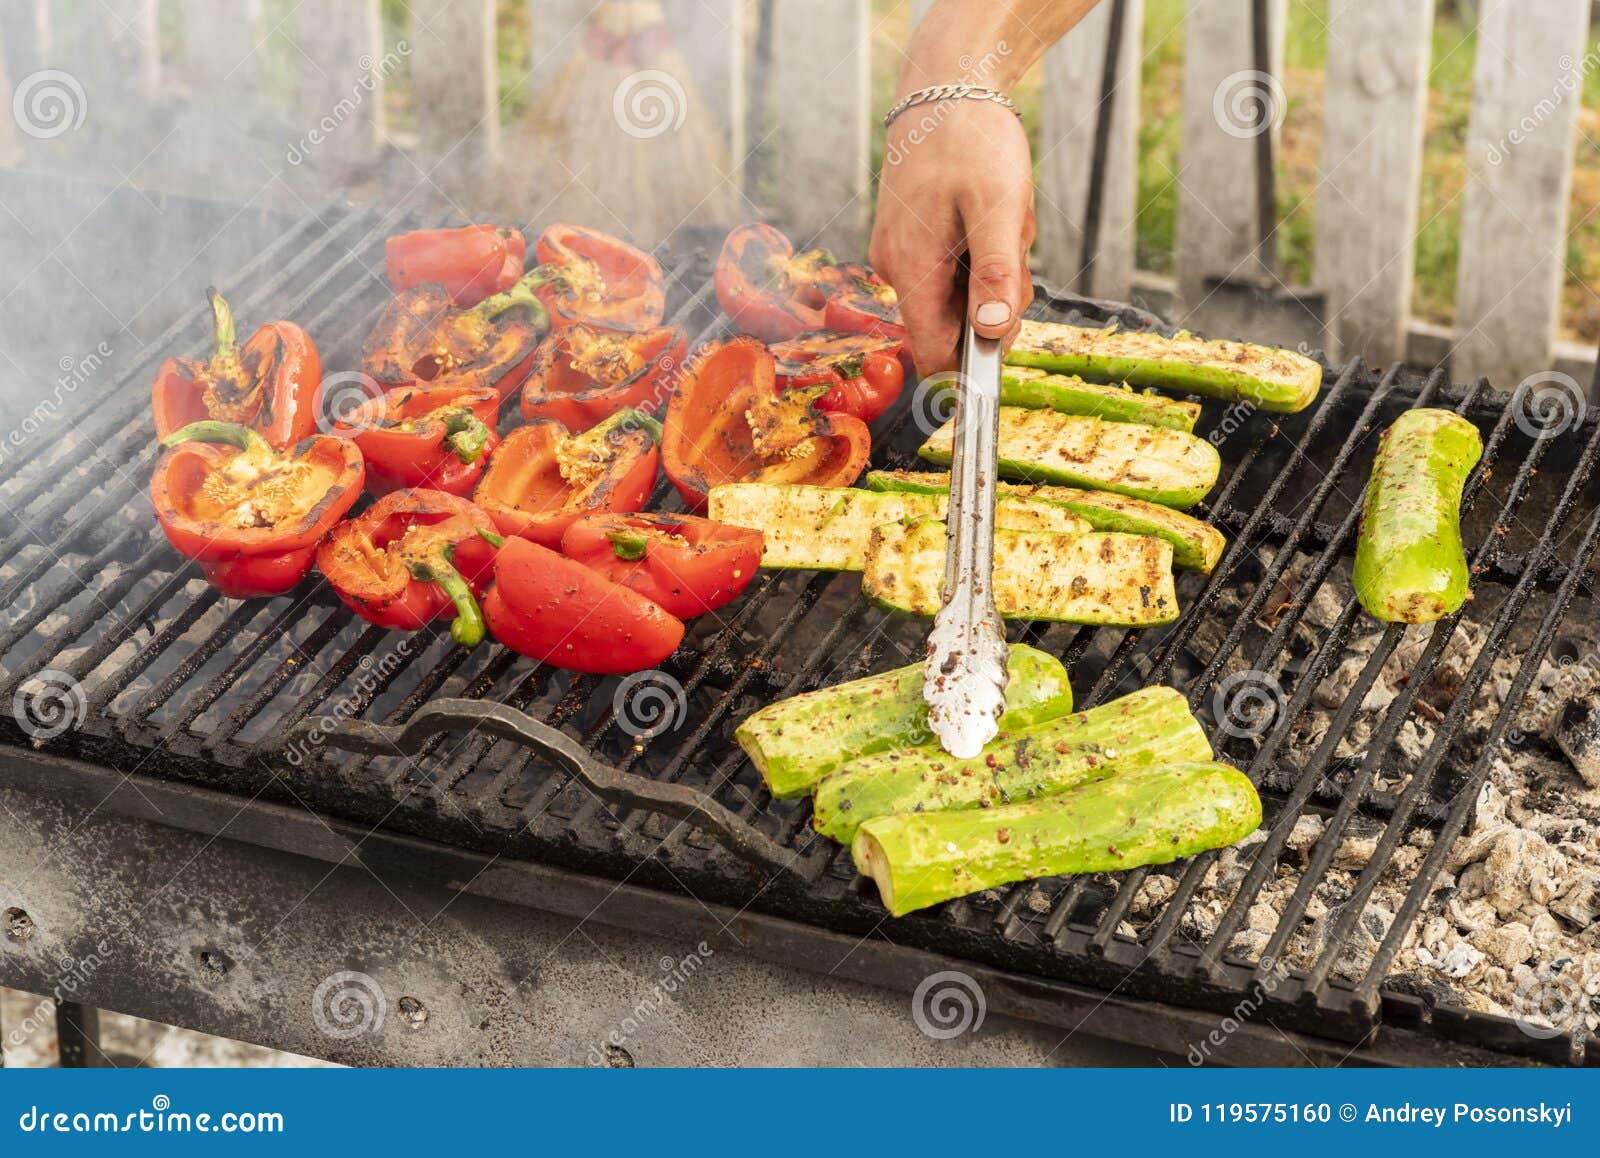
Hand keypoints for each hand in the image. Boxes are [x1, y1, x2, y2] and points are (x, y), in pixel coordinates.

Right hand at [869, 100, 1036, 375]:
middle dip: (994, 297)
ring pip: (955, 295)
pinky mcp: (909, 240)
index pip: (935, 356)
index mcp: (913, 271)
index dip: (975, 360)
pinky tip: (985, 213)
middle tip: (1013, 244)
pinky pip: (950, 268)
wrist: (944, 87)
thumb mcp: (998, 206)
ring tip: (999, 218)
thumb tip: (993, 333)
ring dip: (990, 270)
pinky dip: (977, 251)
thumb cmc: (971, 141)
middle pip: (952, 326)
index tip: (1008, 323)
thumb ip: (995, 272)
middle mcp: (896, 271)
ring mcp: (900, 254)